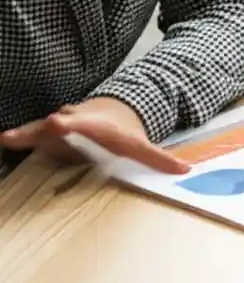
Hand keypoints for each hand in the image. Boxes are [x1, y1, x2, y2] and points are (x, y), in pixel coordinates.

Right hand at [0, 98, 189, 173]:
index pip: (80, 123)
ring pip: (36, 131)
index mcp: (92, 125)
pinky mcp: (42, 136)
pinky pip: (27, 138)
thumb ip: (159, 158)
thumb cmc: (121, 132)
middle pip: (52, 126)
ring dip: (23, 135)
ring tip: (8, 138)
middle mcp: (70, 122)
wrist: (107, 113)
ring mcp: (53, 128)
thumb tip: (185, 169)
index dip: (69, 124)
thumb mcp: (140, 145)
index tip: (57, 122)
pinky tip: (5, 141)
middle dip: (40, 130)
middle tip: (20, 134)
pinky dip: (17, 140)